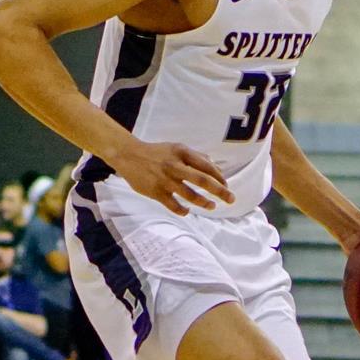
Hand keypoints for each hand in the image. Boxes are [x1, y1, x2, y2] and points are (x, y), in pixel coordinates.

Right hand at [105, 139, 232, 215]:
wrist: (129, 156)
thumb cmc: (156, 152)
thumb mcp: (176, 148)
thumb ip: (195, 157)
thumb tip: (215, 168)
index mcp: (182, 152)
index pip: (206, 166)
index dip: (219, 177)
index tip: (226, 185)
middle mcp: (175, 166)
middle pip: (203, 180)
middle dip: (220, 191)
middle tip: (231, 199)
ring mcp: (165, 180)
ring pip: (190, 195)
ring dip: (204, 202)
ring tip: (212, 206)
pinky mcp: (156, 192)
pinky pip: (174, 206)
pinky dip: (183, 210)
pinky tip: (187, 211)